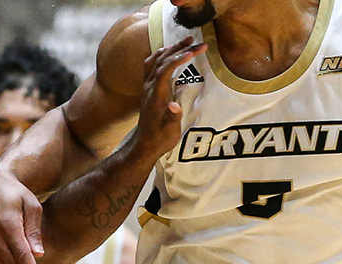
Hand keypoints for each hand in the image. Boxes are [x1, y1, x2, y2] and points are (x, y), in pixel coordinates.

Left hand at [130, 40, 205, 163]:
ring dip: (171, 49)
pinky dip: (161, 55)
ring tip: (186, 40)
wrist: (144, 145)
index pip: (165, 70)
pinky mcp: (148, 88)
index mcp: (156, 96)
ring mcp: (147, 87)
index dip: (178, 59)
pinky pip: (151, 65)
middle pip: (161, 61)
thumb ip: (173, 117)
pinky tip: (169, 52)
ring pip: (156, 60)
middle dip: (179, 49)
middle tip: (197, 41)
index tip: (194, 51)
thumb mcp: (169, 132)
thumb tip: (175, 105)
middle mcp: (149, 88)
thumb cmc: (159, 139)